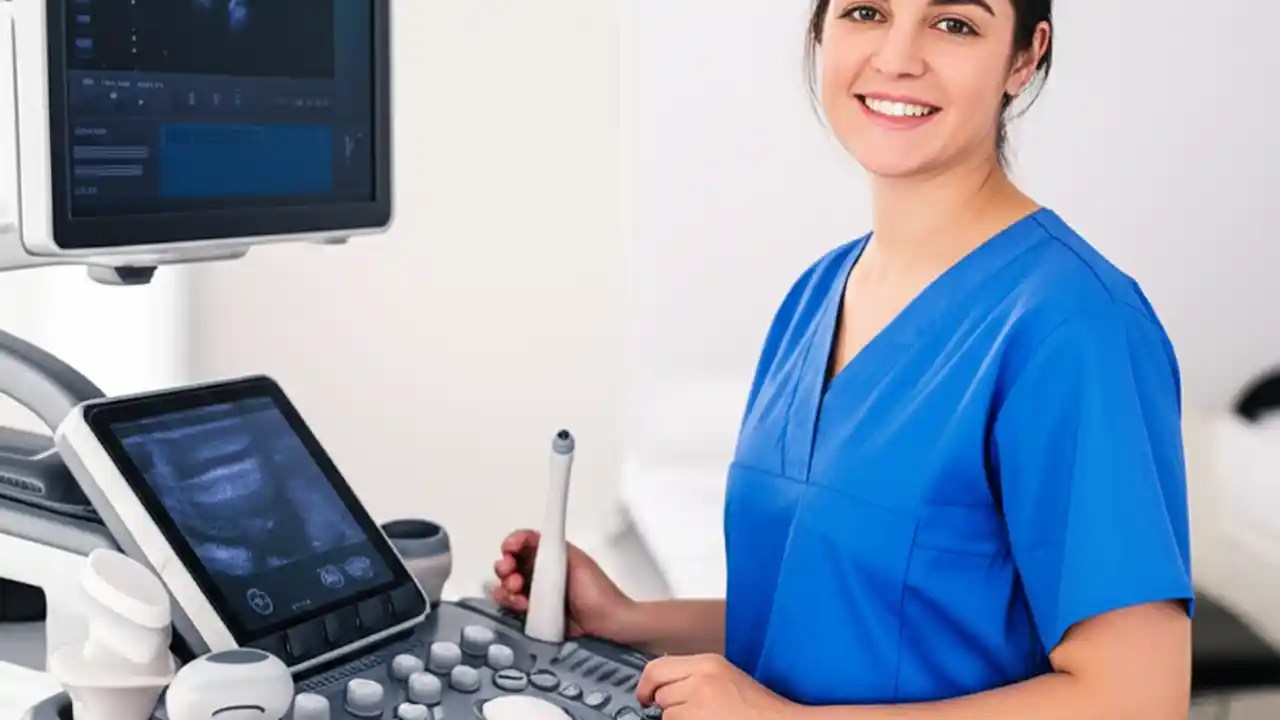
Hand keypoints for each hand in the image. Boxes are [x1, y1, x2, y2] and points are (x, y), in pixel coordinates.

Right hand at [491, 528, 634, 639]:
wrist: (606, 626)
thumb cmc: (597, 592)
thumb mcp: (575, 560)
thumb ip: (552, 547)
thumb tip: (530, 537)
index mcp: (551, 557)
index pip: (524, 543)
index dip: (513, 543)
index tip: (509, 548)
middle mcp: (540, 574)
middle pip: (509, 564)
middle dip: (505, 567)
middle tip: (511, 574)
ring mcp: (535, 596)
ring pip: (506, 586)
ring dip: (505, 588)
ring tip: (519, 593)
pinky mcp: (532, 616)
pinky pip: (511, 607)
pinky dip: (510, 604)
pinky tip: (521, 607)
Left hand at [636, 653, 798, 719]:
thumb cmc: (760, 709)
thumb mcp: (726, 678)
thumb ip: (695, 675)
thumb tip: (663, 686)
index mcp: (709, 663)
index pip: (657, 667)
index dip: (646, 685)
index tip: (645, 696)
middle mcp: (701, 680)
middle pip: (660, 693)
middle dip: (669, 707)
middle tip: (689, 713)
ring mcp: (699, 706)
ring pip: (667, 716)